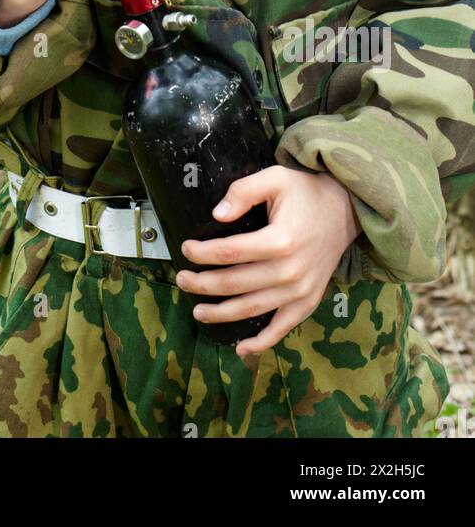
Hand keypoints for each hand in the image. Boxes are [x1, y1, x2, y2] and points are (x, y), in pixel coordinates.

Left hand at [175, 165, 362, 358]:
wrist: (345, 210)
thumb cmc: (306, 192)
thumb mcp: (275, 177)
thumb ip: (243, 191)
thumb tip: (217, 215)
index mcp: (279, 240)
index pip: (229, 253)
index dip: (202, 253)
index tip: (186, 249)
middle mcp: (290, 271)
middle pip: (235, 284)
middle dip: (202, 284)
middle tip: (181, 280)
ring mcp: (300, 290)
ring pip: (252, 308)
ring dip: (221, 314)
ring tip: (198, 311)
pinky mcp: (309, 301)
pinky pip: (283, 327)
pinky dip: (262, 342)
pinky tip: (241, 348)